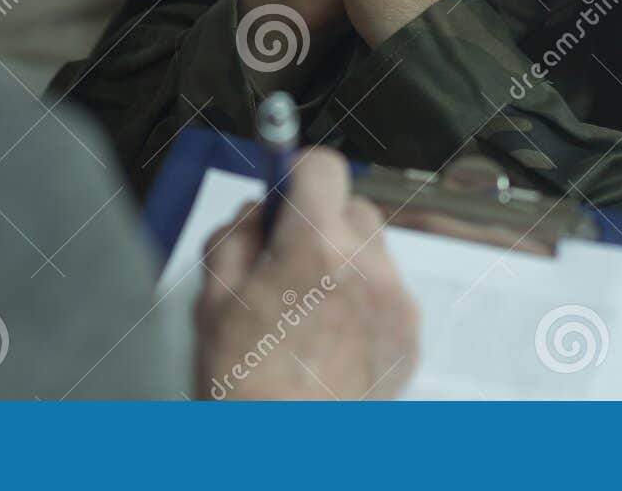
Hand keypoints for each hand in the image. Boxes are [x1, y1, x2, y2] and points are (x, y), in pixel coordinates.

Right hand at [193, 148, 417, 399]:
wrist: (283, 454)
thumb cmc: (243, 388)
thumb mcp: (212, 300)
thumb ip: (235, 237)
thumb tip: (257, 209)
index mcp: (316, 248)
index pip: (323, 166)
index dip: (297, 170)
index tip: (285, 185)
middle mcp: (367, 269)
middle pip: (354, 208)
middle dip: (322, 220)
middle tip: (288, 256)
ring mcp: (395, 305)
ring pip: (376, 251)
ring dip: (347, 260)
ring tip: (309, 307)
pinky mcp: (409, 337)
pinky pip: (390, 294)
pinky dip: (365, 301)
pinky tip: (331, 338)